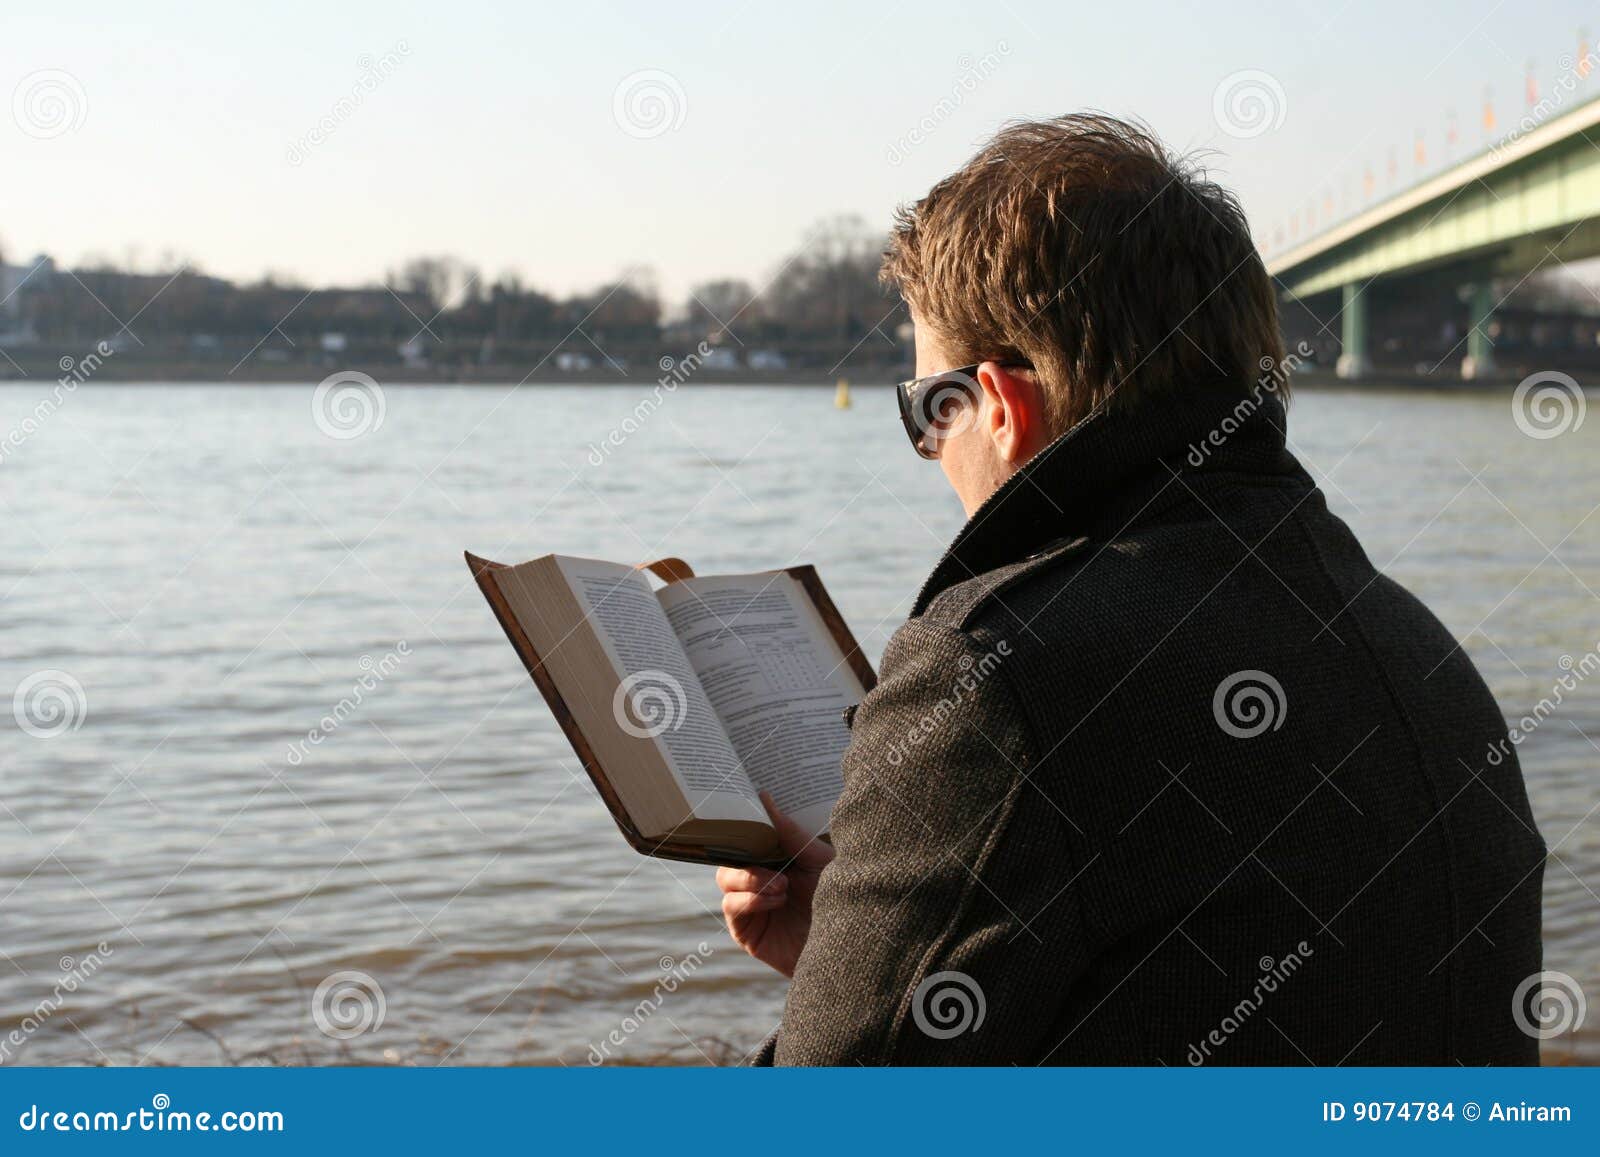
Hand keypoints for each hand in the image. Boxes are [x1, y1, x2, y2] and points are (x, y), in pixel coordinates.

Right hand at [716, 792, 835, 977]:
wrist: (851, 947)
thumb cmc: (842, 900)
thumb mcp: (818, 859)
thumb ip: (790, 833)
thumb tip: (764, 798)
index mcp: (776, 859)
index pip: (747, 838)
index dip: (742, 825)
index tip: (743, 811)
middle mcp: (760, 881)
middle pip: (729, 856)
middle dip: (747, 857)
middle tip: (778, 868)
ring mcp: (752, 907)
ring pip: (725, 879)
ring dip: (750, 878)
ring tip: (782, 887)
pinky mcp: (747, 933)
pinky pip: (731, 907)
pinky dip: (749, 900)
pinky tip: (776, 901)